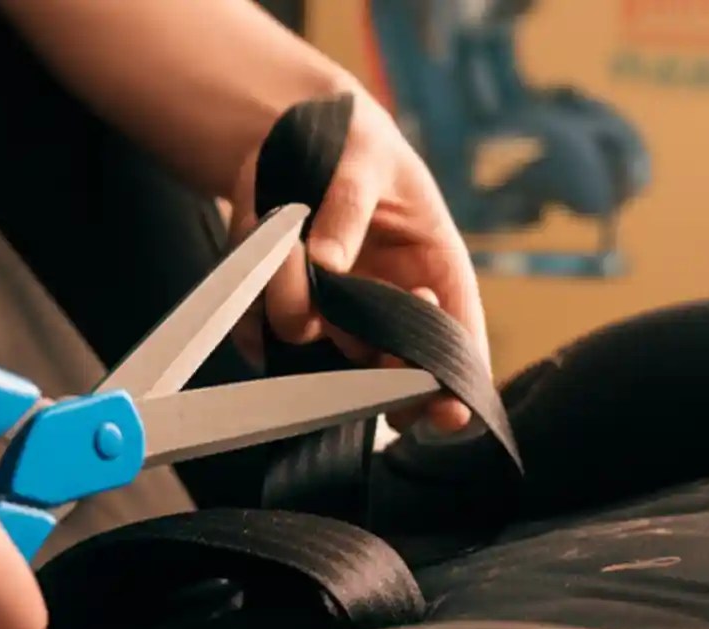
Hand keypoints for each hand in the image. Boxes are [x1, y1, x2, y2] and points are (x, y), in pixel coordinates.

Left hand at [228, 92, 489, 432]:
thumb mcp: (363, 158)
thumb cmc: (354, 145)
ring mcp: (336, 317)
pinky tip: (263, 252)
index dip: (456, 387)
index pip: (457, 345)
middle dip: (367, 363)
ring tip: (287, 236)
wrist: (295, 138)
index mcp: (435, 274)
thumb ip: (349, 205)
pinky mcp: (283, 312)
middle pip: (389, 373)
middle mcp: (388, 309)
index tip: (444, 411)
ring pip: (315, 348)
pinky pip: (262, 336)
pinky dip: (252, 306)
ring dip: (292, 303)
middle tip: (338, 303)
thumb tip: (327, 261)